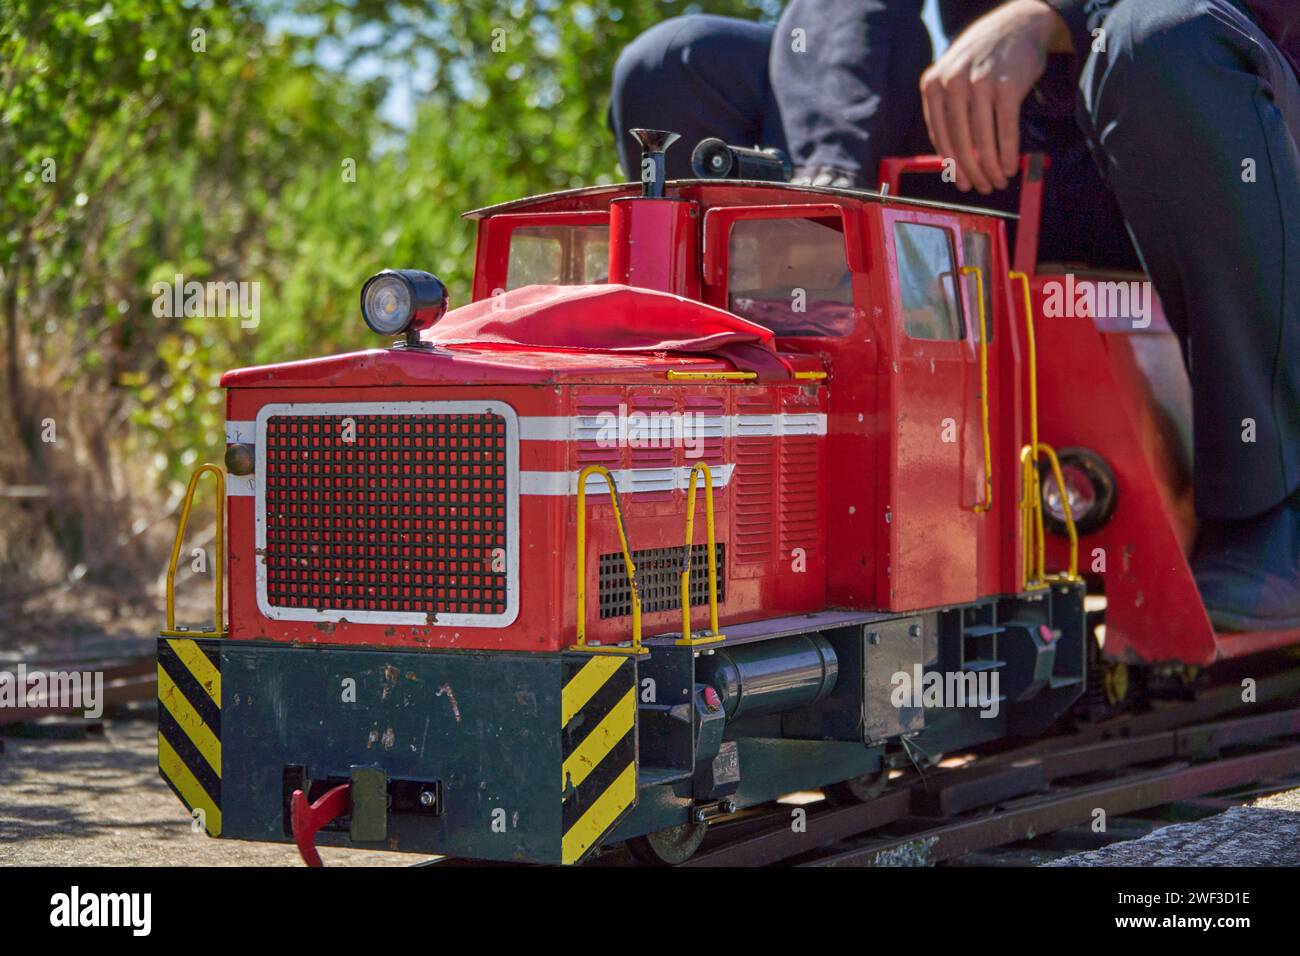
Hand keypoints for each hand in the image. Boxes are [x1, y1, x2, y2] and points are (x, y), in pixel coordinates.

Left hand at [920, 0, 1069, 193]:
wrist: (1018, 25)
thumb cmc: (984, 58)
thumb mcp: (955, 75)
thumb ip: (949, 110)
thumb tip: (954, 159)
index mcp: (933, 84)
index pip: (938, 134)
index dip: (951, 164)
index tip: (961, 182)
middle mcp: (953, 83)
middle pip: (959, 140)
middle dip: (972, 170)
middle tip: (981, 187)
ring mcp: (980, 84)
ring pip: (982, 139)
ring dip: (991, 167)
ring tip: (998, 180)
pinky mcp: (1007, 86)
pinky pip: (1005, 129)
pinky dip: (1008, 153)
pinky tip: (1010, 166)